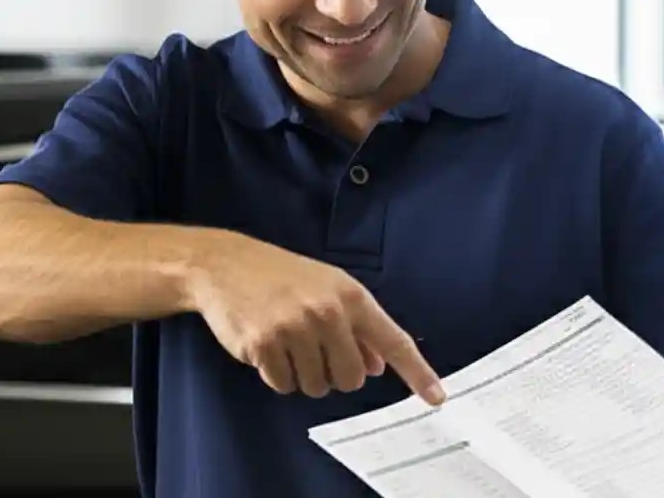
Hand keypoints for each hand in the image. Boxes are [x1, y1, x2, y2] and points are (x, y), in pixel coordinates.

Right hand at [186, 238, 443, 403]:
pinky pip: (284, 386)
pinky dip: (277, 374)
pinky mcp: (264, 345)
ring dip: (303, 374)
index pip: (393, 340)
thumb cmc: (284, 277)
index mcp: (351, 297)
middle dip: (335, 373)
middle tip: (315, 347)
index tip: (436, 397)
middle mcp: (327, 312)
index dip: (417, 372)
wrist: (227, 265)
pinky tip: (268, 345)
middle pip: (351, 378)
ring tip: (288, 341)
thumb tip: (379, 366)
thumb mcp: (329, 290)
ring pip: (316, 387)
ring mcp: (295, 329)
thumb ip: (358, 328)